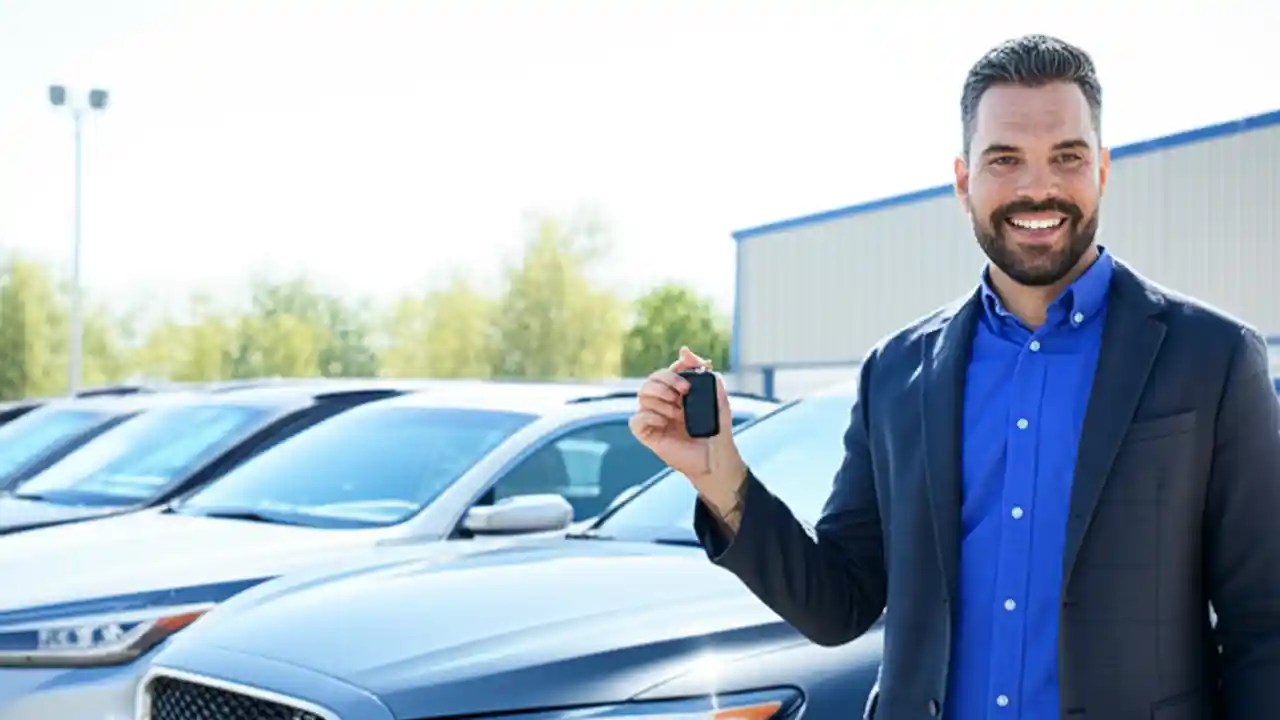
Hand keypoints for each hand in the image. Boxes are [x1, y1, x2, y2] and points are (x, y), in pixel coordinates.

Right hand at [629, 347, 745, 507]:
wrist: (716, 458)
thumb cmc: (717, 431)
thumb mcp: (719, 400)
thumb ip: (709, 377)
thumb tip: (690, 354)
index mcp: (677, 394)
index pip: (667, 372)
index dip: (675, 367)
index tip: (689, 368)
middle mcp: (663, 404)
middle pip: (651, 379)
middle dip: (667, 380)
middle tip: (684, 391)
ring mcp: (655, 418)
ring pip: (642, 395)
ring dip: (662, 399)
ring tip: (678, 413)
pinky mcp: (649, 435)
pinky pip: (636, 420)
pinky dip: (649, 416)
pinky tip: (664, 422)